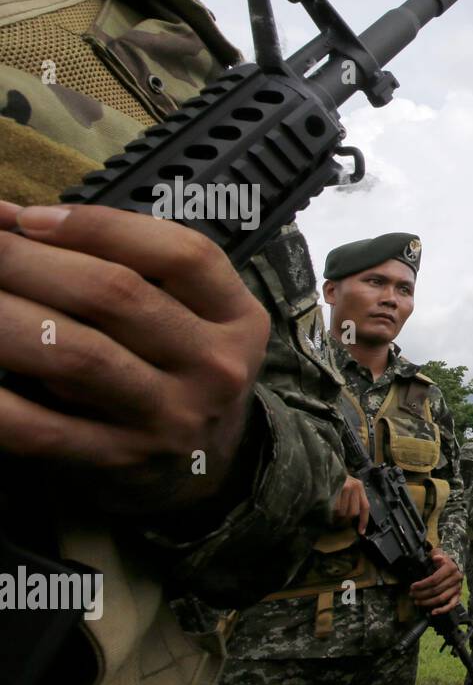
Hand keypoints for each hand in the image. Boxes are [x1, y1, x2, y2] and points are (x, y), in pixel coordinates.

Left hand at [0, 201, 268, 510]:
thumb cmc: (182, 367)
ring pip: (75, 355)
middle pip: (117, 297)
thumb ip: (129, 265)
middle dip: (29, 262)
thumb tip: (13, 221)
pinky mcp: (121, 460)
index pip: (182, 256)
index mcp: (237, 319)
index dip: (101, 226)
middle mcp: (214, 368)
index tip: (31, 218)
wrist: (207, 465)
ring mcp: (170, 418)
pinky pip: (39, 426)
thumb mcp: (193, 314)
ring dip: (4, 317)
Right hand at [332, 475, 369, 532]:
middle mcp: (355, 487)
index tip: (361, 532)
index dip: (364, 521)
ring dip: (337, 513)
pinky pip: (335, 508)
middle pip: (353, 512)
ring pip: (343, 512)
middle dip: (346, 516)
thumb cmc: (338, 479)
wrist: (326, 466)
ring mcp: (345, 487)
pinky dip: (331, 510)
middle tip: (340, 514)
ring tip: (333, 506)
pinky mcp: (335, 489)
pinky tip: (329, 503)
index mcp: (359, 487)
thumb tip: (353, 518)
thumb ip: (354, 499)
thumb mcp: (350, 486)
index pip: (365, 507)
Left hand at [409, 548, 461, 614]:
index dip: (422, 584)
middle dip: (422, 594)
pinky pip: (451, 605)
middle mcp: (456, 578)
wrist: (454, 565)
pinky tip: (433, 612)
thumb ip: (436, 554)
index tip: (412, 586)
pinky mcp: (458, 595)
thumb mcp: (439, 553)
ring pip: (441, 599)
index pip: (434, 579)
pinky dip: (443, 610)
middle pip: (436, 590)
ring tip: (417, 602)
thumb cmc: (443, 560)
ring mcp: (457, 588)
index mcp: (450, 568)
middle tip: (412, 595)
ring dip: (428, 602)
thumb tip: (436, 558)